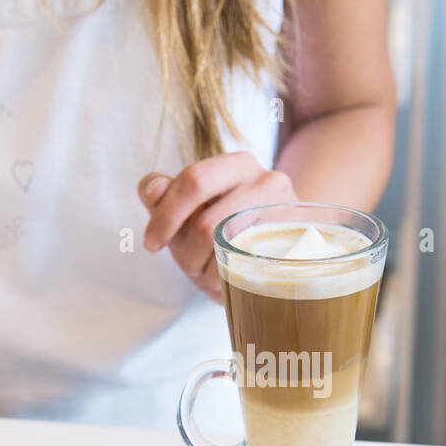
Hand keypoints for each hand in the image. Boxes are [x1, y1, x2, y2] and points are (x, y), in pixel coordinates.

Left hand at [138, 151, 296, 300]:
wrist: (277, 251)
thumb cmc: (223, 228)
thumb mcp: (188, 208)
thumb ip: (160, 192)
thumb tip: (154, 190)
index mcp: (237, 164)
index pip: (193, 181)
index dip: (165, 215)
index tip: (151, 243)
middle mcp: (266, 182)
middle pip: (207, 224)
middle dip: (185, 252)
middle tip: (185, 265)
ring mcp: (285, 216)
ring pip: (225, 250)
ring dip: (204, 270)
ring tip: (208, 272)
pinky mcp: (294, 249)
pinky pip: (245, 272)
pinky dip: (225, 281)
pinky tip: (226, 278)